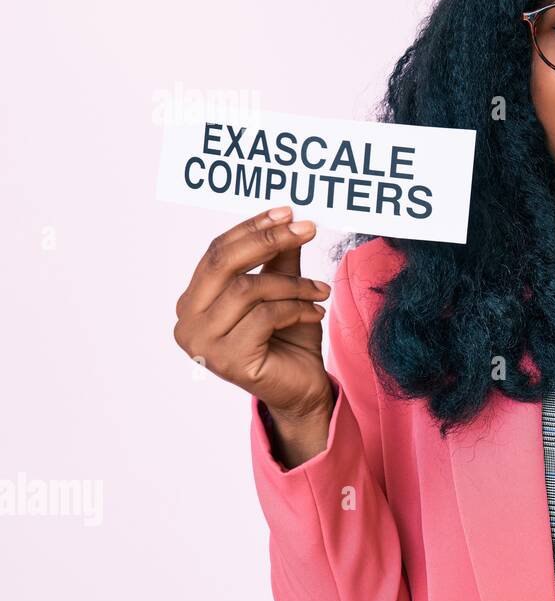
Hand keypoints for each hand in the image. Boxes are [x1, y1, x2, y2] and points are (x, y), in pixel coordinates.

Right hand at [172, 206, 335, 422]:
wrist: (302, 389)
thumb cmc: (288, 339)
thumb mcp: (284, 291)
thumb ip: (278, 258)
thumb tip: (287, 218)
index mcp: (193, 300)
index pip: (216, 253)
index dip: (251, 229)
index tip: (287, 212)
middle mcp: (187, 321)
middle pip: (223, 264)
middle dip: (268, 241)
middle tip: (307, 229)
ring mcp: (203, 343)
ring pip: (248, 290)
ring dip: (293, 284)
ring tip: (320, 290)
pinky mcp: (228, 360)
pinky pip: (265, 317)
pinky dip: (297, 308)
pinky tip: (316, 313)